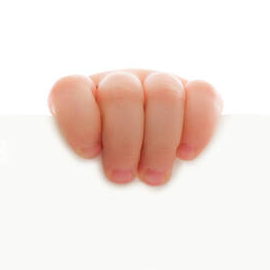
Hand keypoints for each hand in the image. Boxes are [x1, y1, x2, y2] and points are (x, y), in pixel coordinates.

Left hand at [47, 69, 222, 185]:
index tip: (89, 153)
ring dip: (160, 141)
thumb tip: (66, 185)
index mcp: (78, 96)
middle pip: (121, 93)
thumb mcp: (76, 174)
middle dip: (123, 139)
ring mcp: (155, 84)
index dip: (78, 119)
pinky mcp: (193, 94)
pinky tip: (186, 155)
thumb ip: (71, 171)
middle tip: (121, 177)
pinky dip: (198, 126)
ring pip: (164, 93)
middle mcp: (116, 84)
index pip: (70, 89)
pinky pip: (203, 94)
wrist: (144, 180)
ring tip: (152, 176)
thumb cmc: (98, 180)